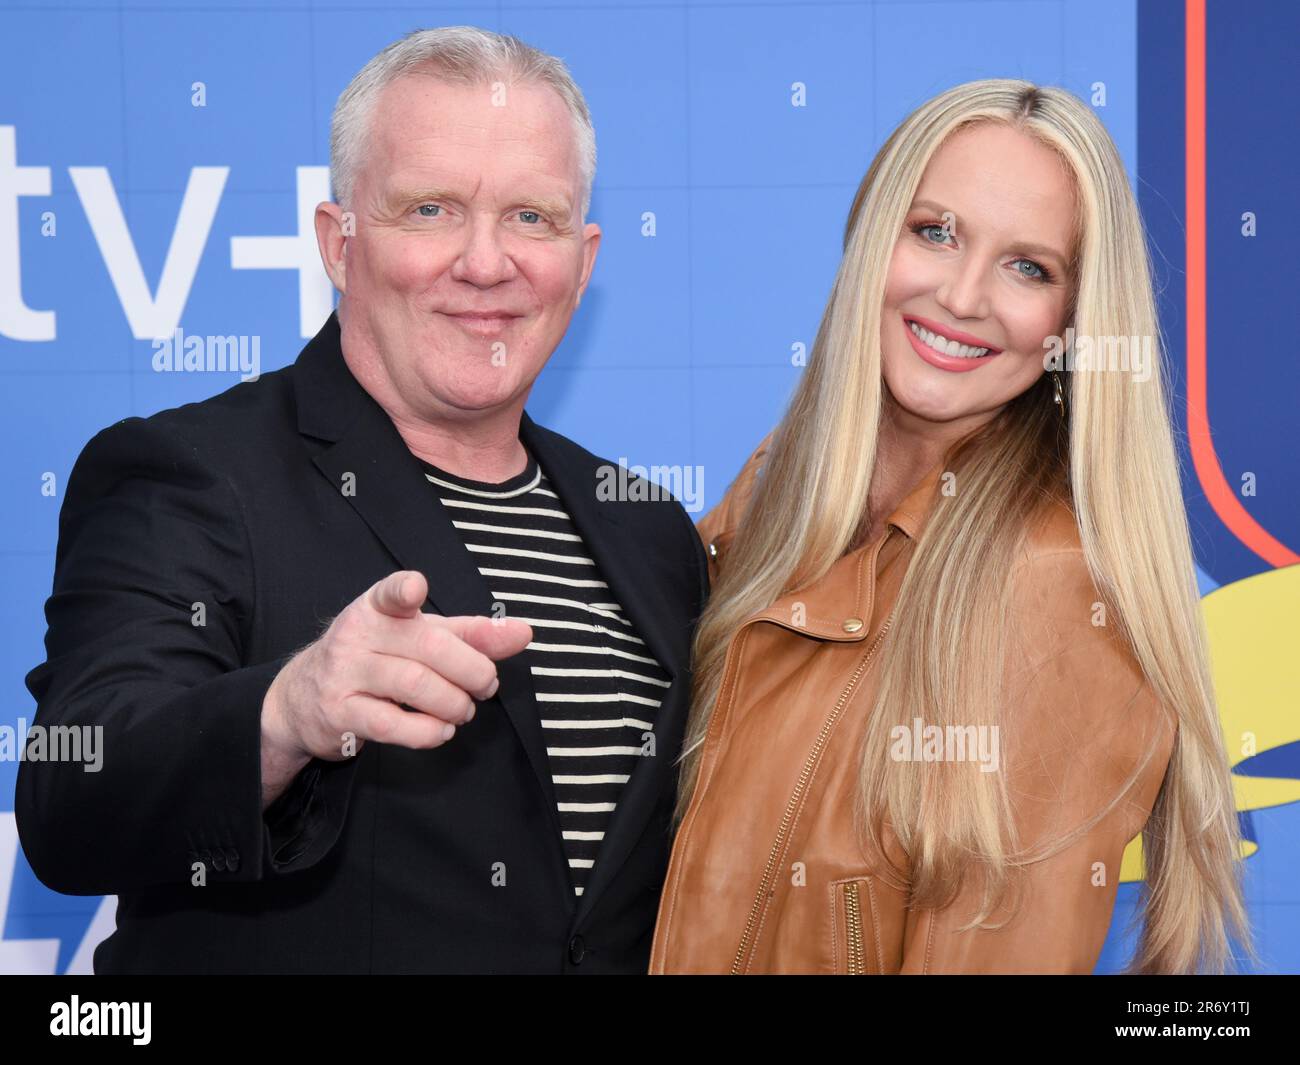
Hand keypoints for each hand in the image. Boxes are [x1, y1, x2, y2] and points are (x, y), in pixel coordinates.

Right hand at [261, 570, 531, 780]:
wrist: (304, 698)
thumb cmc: (378, 658)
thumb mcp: (421, 636)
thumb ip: (472, 635)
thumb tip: (524, 632)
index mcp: (378, 607)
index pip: (391, 592)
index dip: (404, 590)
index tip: (416, 588)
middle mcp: (358, 635)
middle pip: (429, 647)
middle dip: (472, 670)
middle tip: (485, 687)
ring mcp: (345, 673)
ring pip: (415, 686)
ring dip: (454, 703)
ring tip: (464, 711)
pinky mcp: (340, 712)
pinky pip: (393, 724)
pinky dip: (427, 731)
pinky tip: (442, 730)